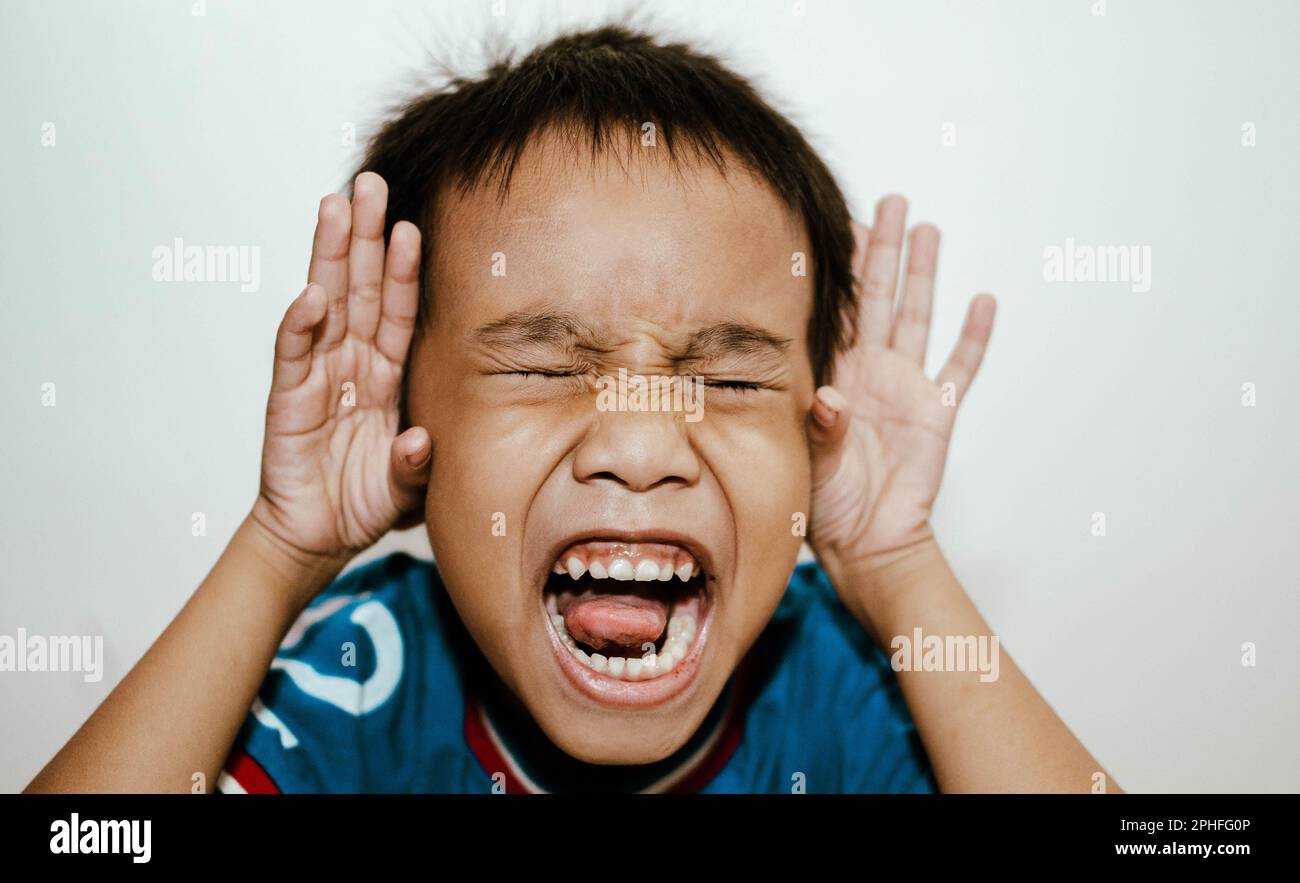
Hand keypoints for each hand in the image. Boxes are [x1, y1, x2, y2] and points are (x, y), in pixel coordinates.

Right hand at [249, 173, 430, 568]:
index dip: (406, 271)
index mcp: (386, 374)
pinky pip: (293, 355)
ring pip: (325, 304)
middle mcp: (352, 364)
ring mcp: (317, 376)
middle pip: (361, 289)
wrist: (318, 537)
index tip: (414, 227)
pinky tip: (310, 293)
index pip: (399, 312)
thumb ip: (418, 463)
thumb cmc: (364, 501)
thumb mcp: (409, 485)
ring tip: (334, 208)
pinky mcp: (288, 400)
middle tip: (370, 183)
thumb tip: (419, 440)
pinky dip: (300, 324)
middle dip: (365, 237)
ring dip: (331, 257)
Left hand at [807, 195, 994, 586]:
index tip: (837, 223)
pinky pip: (961, 366)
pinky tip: (984, 300)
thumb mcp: (812, 464)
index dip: (840, 269)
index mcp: (831, 375)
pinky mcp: (938, 410)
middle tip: (889, 202)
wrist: (867, 539)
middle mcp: (869, 371)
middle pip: (879, 298)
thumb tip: (827, 398)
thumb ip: (821, 428)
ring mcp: (906, 386)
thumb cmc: (826, 504)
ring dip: (923, 274)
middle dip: (884, 250)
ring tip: (928, 230)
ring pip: (918, 316)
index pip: (836, 311)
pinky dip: (974, 335)